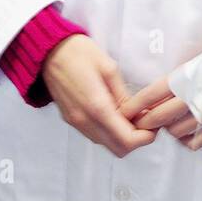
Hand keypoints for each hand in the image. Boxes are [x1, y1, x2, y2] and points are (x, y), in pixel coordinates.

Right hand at [42, 35, 155, 156]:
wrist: (48, 51)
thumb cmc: (78, 53)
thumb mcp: (109, 68)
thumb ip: (123, 96)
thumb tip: (137, 114)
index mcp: (97, 107)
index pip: (127, 141)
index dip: (145, 137)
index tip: (153, 124)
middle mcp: (85, 121)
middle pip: (118, 149)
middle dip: (136, 140)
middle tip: (144, 121)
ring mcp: (76, 122)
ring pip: (106, 144)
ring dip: (122, 137)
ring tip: (130, 115)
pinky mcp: (71, 120)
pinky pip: (95, 135)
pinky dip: (109, 132)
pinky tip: (115, 114)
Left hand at [120, 78, 201, 150]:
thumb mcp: (197, 59)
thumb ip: (175, 77)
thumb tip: (149, 96)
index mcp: (189, 74)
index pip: (153, 94)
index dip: (135, 105)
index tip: (125, 111)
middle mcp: (199, 93)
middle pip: (160, 116)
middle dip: (144, 121)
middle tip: (137, 122)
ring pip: (176, 131)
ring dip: (166, 129)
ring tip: (165, 122)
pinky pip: (195, 142)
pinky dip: (185, 140)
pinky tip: (184, 131)